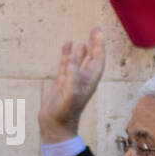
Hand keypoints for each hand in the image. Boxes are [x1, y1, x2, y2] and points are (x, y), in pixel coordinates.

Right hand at [39, 28, 104, 143]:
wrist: (55, 126)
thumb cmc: (65, 113)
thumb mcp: (71, 94)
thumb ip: (73, 76)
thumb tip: (73, 59)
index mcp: (89, 81)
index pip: (98, 60)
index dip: (100, 46)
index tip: (99, 33)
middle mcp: (83, 79)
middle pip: (92, 58)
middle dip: (95, 45)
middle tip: (95, 30)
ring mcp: (72, 81)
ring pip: (79, 61)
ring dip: (82, 50)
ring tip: (84, 39)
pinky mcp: (62, 83)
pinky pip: (66, 65)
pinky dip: (67, 55)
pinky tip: (67, 46)